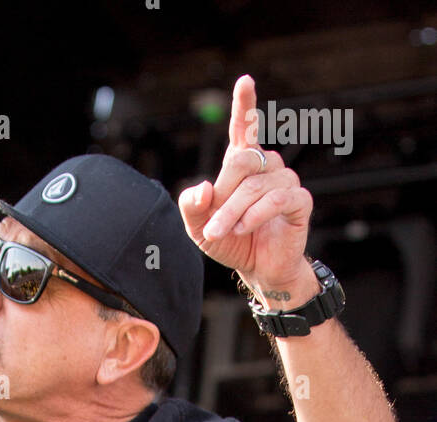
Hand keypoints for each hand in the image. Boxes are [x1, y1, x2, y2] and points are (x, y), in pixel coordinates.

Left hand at [178, 75, 314, 300]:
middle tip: (214, 226)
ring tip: (228, 232)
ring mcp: (286, 181)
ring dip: (235, 213)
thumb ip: (191, 206)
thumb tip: (203, 187)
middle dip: (224, 197)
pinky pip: (278, 199)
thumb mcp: (199, 227)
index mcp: (243, 164)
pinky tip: (245, 229)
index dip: (245, 105)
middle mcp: (267, 166)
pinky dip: (256, 215)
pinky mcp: (300, 201)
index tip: (245, 81)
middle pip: (242, 162)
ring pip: (257, 186)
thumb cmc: (230, 242)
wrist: (257, 269)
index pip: (244, 128)